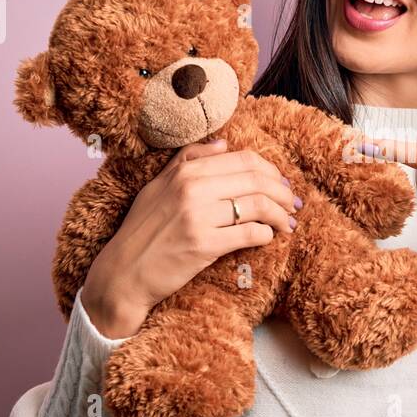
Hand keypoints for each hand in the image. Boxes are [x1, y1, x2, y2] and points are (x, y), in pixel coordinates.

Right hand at [81, 139, 300, 338]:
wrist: (123, 272)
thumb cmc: (142, 230)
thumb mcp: (158, 186)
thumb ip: (189, 159)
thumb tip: (225, 143)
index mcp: (185, 170)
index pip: (244, 159)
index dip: (272, 171)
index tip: (282, 185)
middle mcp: (192, 188)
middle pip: (256, 180)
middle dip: (283, 192)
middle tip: (293, 206)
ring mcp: (198, 216)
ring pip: (258, 206)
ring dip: (281, 215)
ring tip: (288, 224)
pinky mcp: (203, 245)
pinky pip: (249, 233)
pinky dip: (266, 235)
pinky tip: (268, 238)